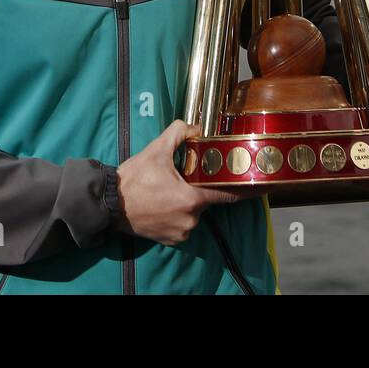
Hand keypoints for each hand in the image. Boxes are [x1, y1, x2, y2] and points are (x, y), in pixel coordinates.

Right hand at [112, 119, 261, 244]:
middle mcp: (191, 220)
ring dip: (185, 202)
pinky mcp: (171, 241)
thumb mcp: (156, 150)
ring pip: (193, 213)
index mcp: (192, 199)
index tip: (260, 186)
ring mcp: (181, 233)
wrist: (108, 204)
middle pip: (205, 200)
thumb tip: (196, 126)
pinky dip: (177, 214)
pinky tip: (161, 204)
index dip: (243, 189)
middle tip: (179, 178)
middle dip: (196, 188)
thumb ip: (179, 132)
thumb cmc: (133, 179)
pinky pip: (183, 224)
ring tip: (164, 192)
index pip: (227, 195)